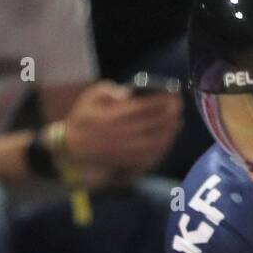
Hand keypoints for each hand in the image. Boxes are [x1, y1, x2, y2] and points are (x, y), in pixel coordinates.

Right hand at [62, 81, 182, 176]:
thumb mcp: (91, 97)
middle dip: (170, 115)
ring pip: (156, 141)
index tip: (174, 95)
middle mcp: (121, 134)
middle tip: (179, 107)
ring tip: (177, 121)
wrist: (73, 148)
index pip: (144, 106)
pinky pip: (151, 156)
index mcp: (112, 116)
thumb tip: (129, 92)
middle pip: (154, 124)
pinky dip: (163, 147)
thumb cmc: (84, 118)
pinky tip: (168, 138)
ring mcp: (126, 151)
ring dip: (169, 131)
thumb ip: (110, 90)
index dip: (162, 101)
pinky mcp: (128, 162)